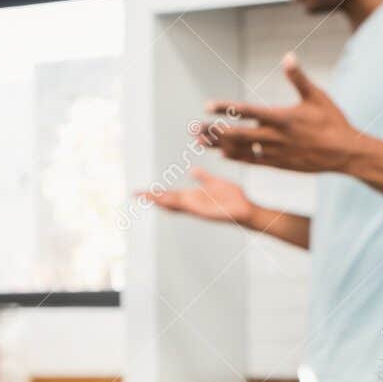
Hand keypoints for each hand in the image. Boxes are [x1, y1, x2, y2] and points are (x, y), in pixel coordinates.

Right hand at [137, 166, 255, 226]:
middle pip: (167, 200)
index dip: (155, 193)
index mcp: (193, 197)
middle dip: (152, 198)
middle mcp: (192, 203)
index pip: (170, 195)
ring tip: (147, 198)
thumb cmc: (232, 197)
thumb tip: (192, 169)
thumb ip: (203, 177)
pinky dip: (178, 205)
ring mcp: (197, 208)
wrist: (246, 208)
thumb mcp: (214, 182)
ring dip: (161, 201)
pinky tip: (168, 201)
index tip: (140, 191)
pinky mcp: (205, 211)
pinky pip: (189, 207)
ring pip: (175, 204)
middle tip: (135, 194)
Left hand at [200, 53, 357, 173]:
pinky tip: (222, 155)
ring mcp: (276, 153)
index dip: (226, 108)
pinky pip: (253, 161)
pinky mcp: (279, 164)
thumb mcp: (317, 96)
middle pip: (237, 134)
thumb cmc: (333, 121)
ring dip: (219, 145)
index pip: (247, 111)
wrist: (345, 153)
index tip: (207, 106)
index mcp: (282, 117)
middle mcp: (275, 137)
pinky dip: (236, 157)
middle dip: (213, 131)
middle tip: (193, 128)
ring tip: (199, 141)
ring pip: (242, 150)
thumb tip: (287, 57)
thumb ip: (298, 78)